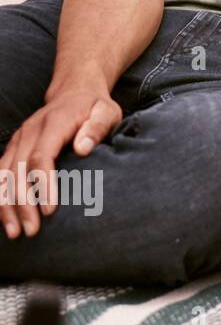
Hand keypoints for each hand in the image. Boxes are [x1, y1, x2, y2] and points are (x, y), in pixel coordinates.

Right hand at [0, 89, 120, 238]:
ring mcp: (18, 139)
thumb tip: (83, 148)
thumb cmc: (95, 107)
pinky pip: (0, 173)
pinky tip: (3, 217)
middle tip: (32, 231)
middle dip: (23, 204)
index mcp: (53, 123)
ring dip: (6, 205)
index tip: (50, 210)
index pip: (42, 157)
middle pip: (19, 171)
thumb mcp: (106, 112)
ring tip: (14, 232)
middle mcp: (29, 131)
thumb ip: (96, 127)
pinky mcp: (14, 147)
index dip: (43, 184)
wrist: (74, 92)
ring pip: (4, 175)